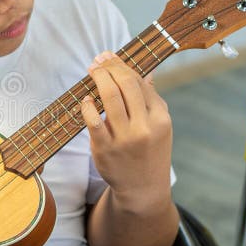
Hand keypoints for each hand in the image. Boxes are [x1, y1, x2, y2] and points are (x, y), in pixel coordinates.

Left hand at [80, 51, 172, 205]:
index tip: (110, 56)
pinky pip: (93, 122)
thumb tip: (146, 71)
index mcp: (160, 118)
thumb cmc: (150, 151)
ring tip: (92, 70)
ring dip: (99, 78)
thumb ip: (151, 99)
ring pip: (110, 98)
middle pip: (126, 85)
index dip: (123, 66)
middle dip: (110, 67)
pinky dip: (87, 106)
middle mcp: (145, 127)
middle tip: (99, 59)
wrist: (143, 189)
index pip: (140, 83)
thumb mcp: (159, 126)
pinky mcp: (105, 150)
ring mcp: (125, 139)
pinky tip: (85, 99)